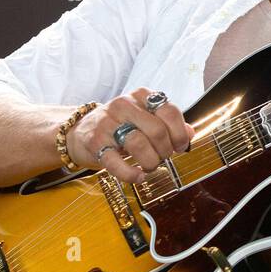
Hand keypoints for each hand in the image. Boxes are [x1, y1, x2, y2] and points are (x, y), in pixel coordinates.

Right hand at [66, 88, 194, 183]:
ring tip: (150, 165)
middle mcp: (124, 105)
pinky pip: (117, 163)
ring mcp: (107, 123)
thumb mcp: (145, 118)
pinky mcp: (95, 143)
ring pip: (139, 144)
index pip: (169, 111)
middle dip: (165, 150)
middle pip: (157, 130)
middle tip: (162, 158)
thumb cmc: (120, 125)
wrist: (80, 131)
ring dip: (151, 161)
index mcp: (140, 96)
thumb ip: (168, 124)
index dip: (179, 133)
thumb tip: (190, 134)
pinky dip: (131, 174)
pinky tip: (139, 176)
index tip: (179, 146)